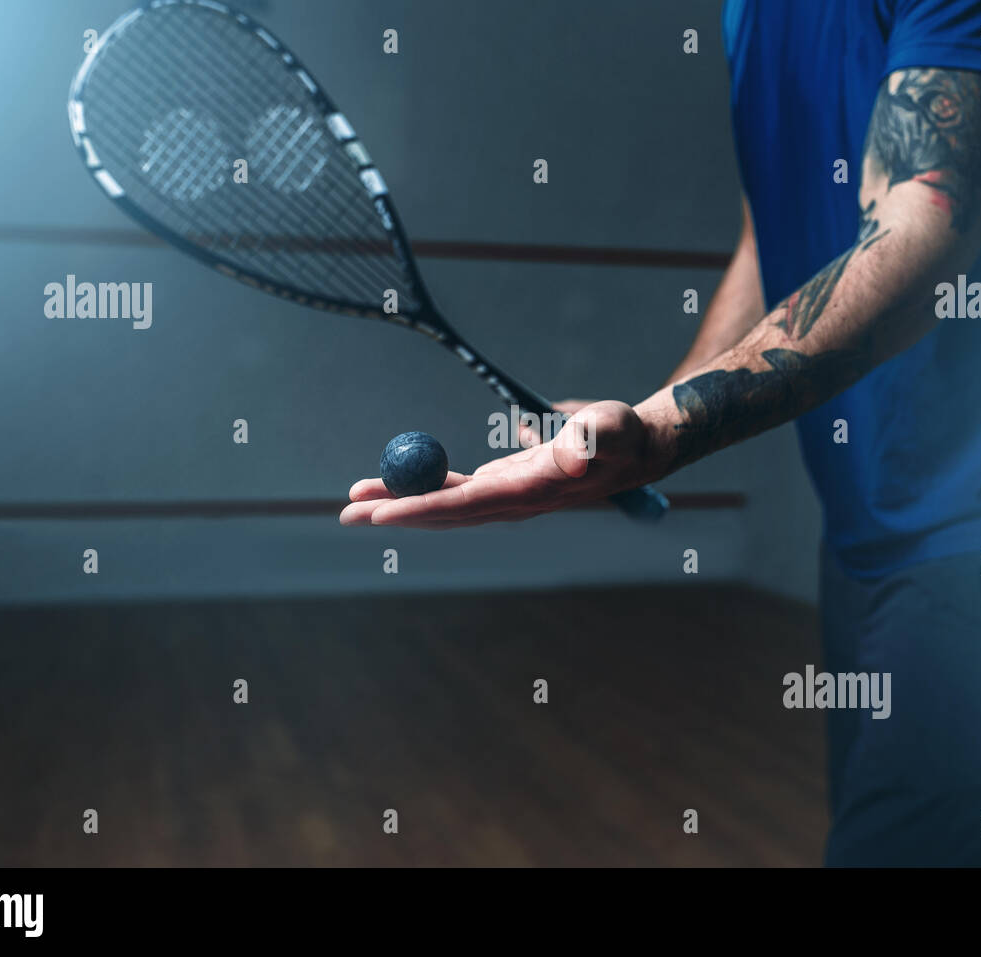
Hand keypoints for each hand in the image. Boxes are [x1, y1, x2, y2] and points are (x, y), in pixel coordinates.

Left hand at [340, 400, 658, 528]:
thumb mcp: (609, 429)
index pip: (464, 505)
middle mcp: (510, 502)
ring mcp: (503, 496)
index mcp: (528, 492)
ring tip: (355, 495)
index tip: (381, 513)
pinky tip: (396, 482)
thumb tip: (572, 450)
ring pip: (442, 503)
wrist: (635, 451)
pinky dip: (423, 486)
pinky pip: (455, 489)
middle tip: (345, 511)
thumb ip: (590, 439)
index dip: (420, 509)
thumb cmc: (622, 436)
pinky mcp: (502, 484)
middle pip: (441, 512)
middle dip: (393, 512)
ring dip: (398, 501)